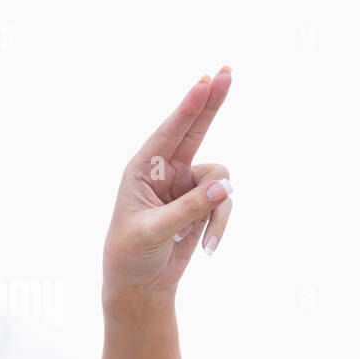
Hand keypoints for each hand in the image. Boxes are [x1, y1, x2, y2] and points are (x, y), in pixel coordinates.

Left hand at [102, 67, 233, 313]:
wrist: (139, 287)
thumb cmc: (131, 255)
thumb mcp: (154, 232)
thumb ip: (190, 208)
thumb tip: (227, 187)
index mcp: (142, 169)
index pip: (170, 132)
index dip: (190, 106)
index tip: (206, 81)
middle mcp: (165, 170)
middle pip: (195, 129)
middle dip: (212, 103)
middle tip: (228, 71)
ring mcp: (186, 185)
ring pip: (220, 178)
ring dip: (217, 209)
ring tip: (204, 240)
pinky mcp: (202, 203)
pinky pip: (224, 202)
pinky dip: (220, 225)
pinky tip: (208, 248)